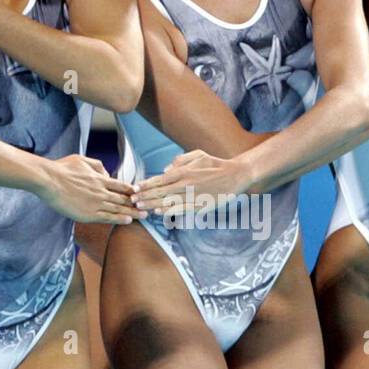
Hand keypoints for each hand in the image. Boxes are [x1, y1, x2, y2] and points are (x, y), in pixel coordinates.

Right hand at [38, 153, 142, 223]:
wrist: (49, 180)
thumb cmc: (62, 169)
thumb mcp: (81, 159)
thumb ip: (96, 165)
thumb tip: (105, 172)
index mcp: (99, 178)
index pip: (120, 186)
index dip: (131, 191)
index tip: (139, 194)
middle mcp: (101, 191)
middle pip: (123, 199)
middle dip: (136, 204)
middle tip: (147, 207)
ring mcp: (96, 203)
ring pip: (118, 209)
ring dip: (132, 213)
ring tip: (143, 216)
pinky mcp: (88, 214)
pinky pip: (108, 217)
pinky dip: (119, 219)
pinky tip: (128, 221)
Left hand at [133, 149, 253, 214]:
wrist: (235, 175)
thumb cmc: (215, 164)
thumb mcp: (198, 155)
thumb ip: (180, 160)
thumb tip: (165, 170)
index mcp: (183, 172)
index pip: (159, 179)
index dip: (146, 185)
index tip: (135, 188)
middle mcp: (185, 184)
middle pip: (160, 192)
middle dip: (144, 196)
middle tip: (132, 200)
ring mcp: (192, 195)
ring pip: (168, 201)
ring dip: (152, 204)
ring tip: (140, 207)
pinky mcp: (200, 205)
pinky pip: (181, 209)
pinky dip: (169, 211)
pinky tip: (159, 212)